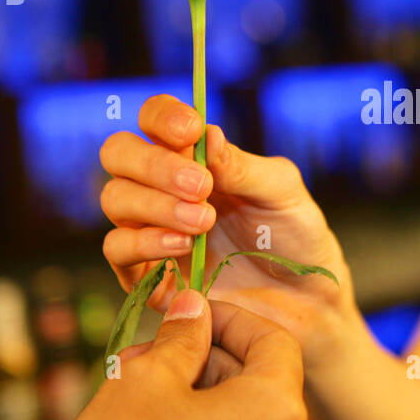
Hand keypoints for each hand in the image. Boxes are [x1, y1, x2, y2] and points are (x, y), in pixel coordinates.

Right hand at [23, 290, 309, 419]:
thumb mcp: (145, 379)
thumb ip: (182, 335)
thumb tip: (195, 305)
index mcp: (277, 413)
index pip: (275, 341)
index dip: (231, 318)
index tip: (189, 313)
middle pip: (258, 382)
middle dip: (205, 359)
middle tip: (149, 352)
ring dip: (197, 397)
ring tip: (138, 390)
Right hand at [99, 95, 363, 364]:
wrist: (305, 302)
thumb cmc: (296, 239)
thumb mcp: (283, 194)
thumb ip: (243, 166)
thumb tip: (207, 134)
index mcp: (195, 158)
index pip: (154, 120)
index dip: (162, 117)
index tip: (191, 130)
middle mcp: (163, 188)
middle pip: (119, 153)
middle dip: (154, 163)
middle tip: (200, 185)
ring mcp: (151, 229)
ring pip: (115, 198)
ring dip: (155, 204)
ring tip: (204, 222)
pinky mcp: (146, 274)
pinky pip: (117, 249)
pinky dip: (144, 241)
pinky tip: (182, 247)